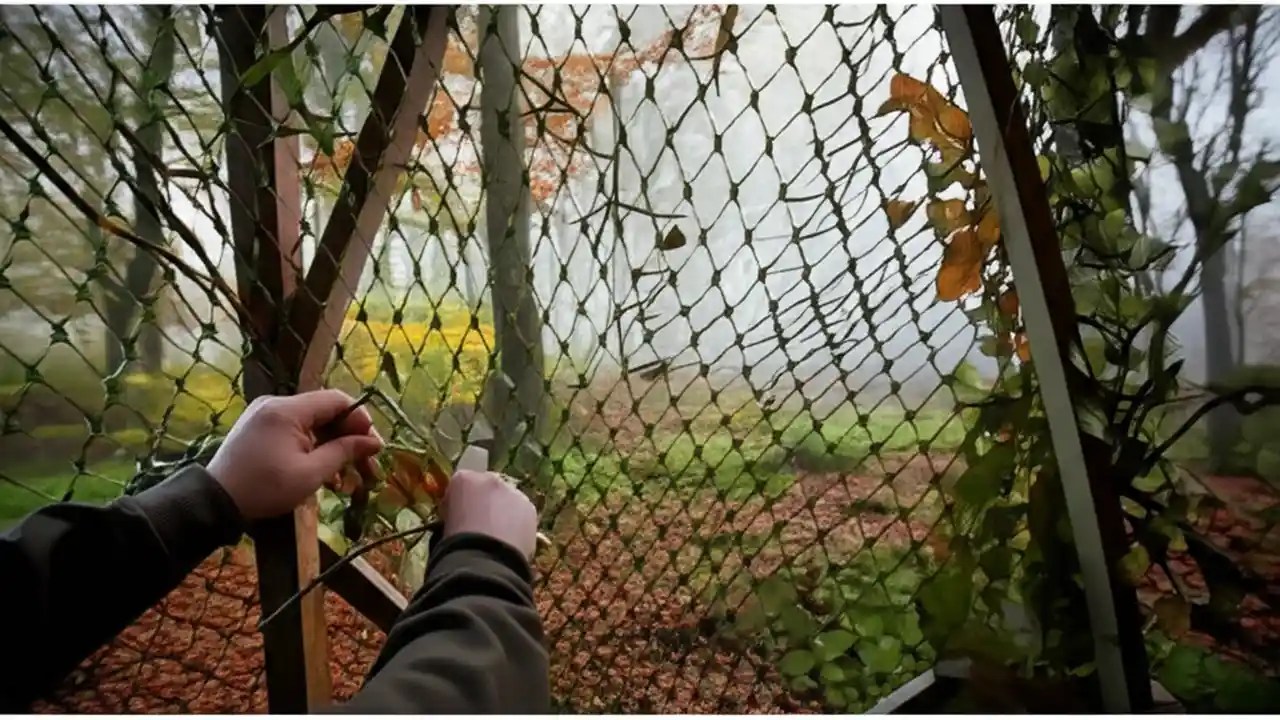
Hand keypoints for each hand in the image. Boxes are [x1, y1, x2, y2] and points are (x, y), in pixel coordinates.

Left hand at [208, 390, 382, 520]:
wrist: (214, 502)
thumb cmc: (264, 488)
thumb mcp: (310, 474)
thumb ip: (344, 452)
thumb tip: (374, 442)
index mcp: (288, 409)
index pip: (337, 400)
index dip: (360, 420)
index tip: (373, 446)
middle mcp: (276, 403)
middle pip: (326, 412)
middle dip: (349, 438)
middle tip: (367, 466)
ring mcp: (265, 414)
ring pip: (312, 423)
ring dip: (332, 446)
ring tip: (346, 478)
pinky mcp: (260, 428)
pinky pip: (295, 431)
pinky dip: (312, 448)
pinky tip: (323, 472)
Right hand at [441, 469, 537, 557]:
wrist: (483, 562)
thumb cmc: (454, 545)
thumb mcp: (445, 525)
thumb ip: (455, 513)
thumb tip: (462, 519)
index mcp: (462, 479)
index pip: (461, 486)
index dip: (459, 504)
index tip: (458, 520)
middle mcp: (489, 478)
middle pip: (486, 488)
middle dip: (484, 504)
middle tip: (481, 528)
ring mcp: (513, 491)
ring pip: (507, 500)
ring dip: (503, 513)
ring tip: (499, 538)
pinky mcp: (529, 507)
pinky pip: (521, 514)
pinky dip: (517, 524)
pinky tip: (511, 543)